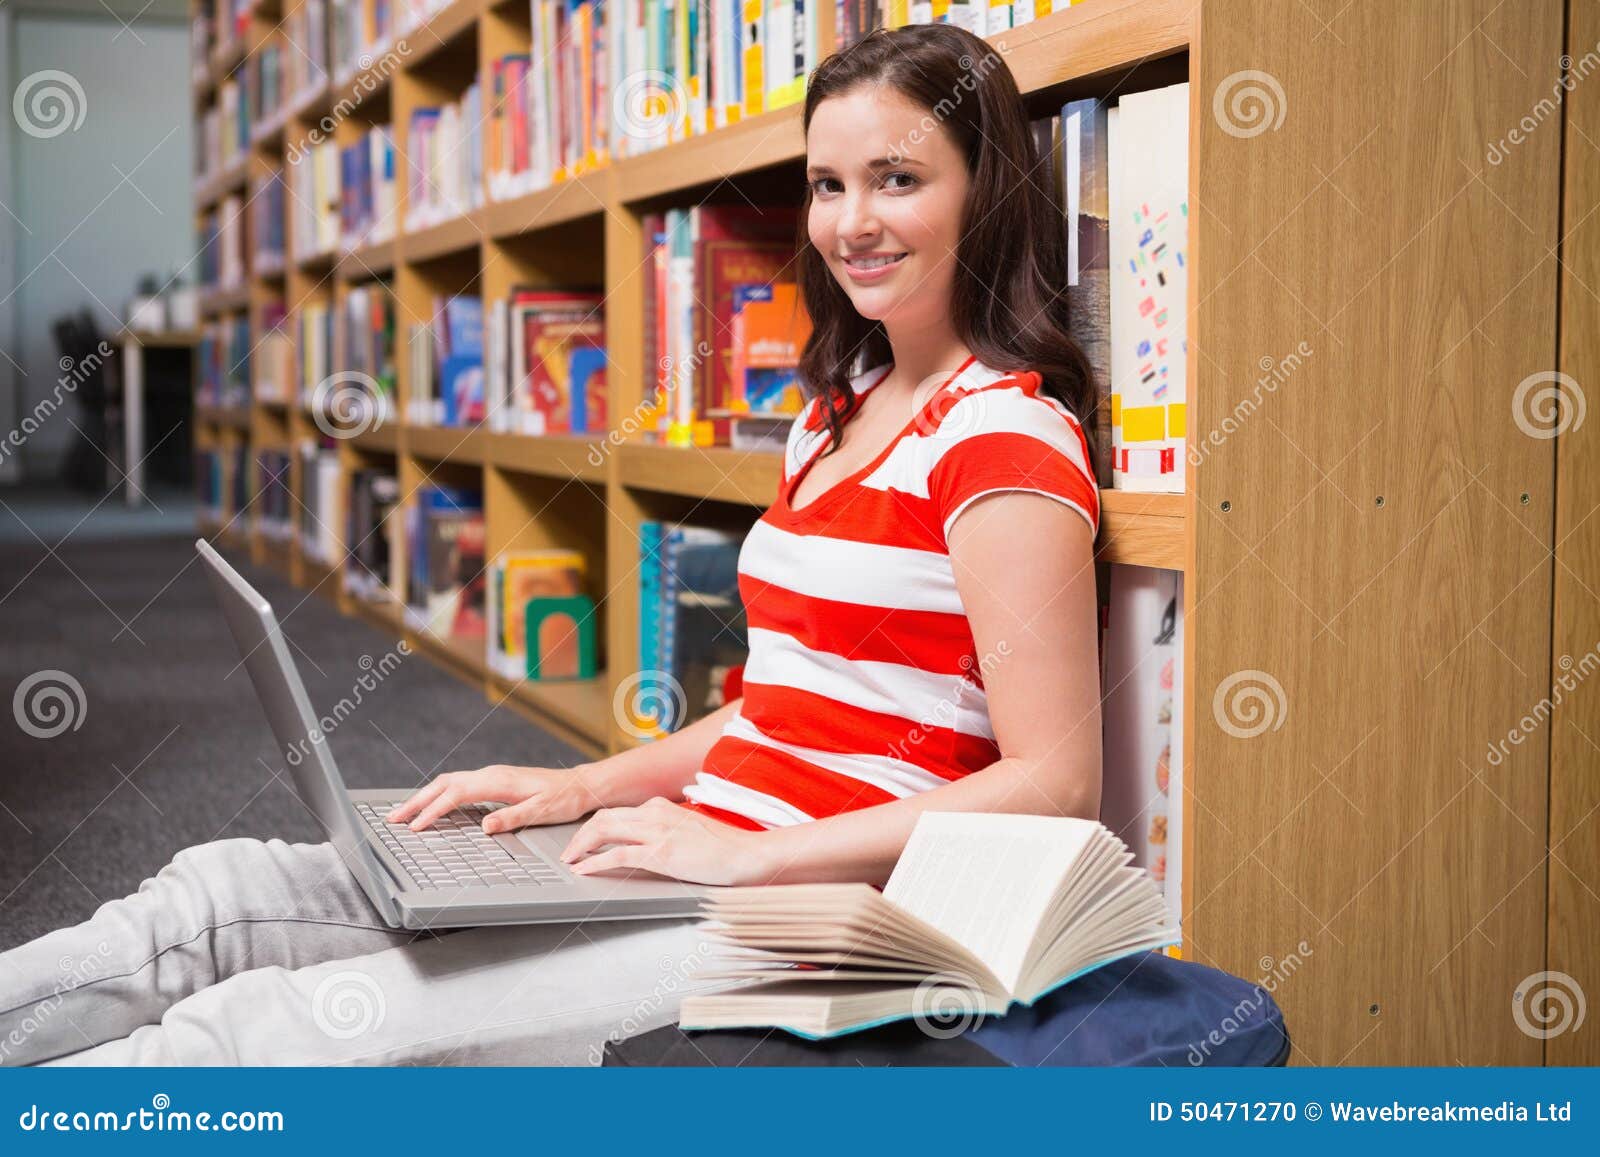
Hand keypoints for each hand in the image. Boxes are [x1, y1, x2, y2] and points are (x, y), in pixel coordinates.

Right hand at [385, 764, 598, 833]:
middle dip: (416, 802)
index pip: (455, 795)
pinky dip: (439, 794)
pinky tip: (432, 805)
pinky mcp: (494, 781)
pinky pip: (458, 785)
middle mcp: (490, 775)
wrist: (580, 785)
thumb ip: (512, 818)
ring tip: (404, 813)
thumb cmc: (563, 799)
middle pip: (444, 785)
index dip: (433, 811)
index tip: (415, 827)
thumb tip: (484, 827)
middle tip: (393, 818)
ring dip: (424, 797)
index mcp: (498, 781)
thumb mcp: (541, 811)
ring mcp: (491, 776)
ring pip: (448, 783)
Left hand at [560, 797, 770, 886]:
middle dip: (580, 834)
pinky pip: (617, 855)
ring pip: (604, 830)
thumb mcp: (690, 829)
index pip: (618, 812)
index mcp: (661, 806)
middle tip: (569, 851)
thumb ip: (668, 829)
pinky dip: (595, 862)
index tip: (584, 838)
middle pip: (603, 817)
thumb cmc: (724, 846)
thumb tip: (651, 840)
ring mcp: (657, 832)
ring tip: (570, 860)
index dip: (596, 825)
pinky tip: (584, 870)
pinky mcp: (660, 853)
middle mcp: (655, 813)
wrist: (746, 854)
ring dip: (580, 846)